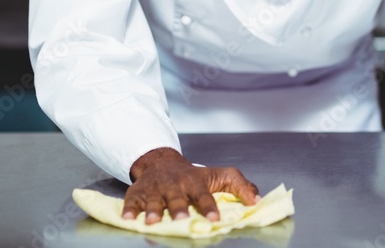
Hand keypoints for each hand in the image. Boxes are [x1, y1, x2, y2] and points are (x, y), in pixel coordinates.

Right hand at [122, 147, 260, 224]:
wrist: (162, 163)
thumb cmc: (194, 175)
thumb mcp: (220, 175)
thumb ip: (240, 186)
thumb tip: (257, 201)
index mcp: (195, 183)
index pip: (204, 196)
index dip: (209, 207)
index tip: (214, 218)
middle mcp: (174, 186)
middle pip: (177, 199)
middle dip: (178, 209)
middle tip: (180, 220)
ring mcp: (155, 189)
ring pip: (154, 201)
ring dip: (153, 211)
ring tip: (152, 222)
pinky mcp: (137, 193)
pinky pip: (131, 201)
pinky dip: (128, 210)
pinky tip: (127, 218)